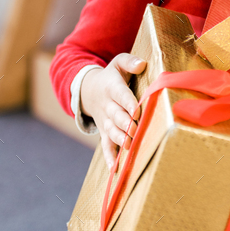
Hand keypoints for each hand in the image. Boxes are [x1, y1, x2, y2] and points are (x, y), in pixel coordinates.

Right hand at [81, 54, 146, 168]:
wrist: (88, 90)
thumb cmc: (110, 76)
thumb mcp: (117, 63)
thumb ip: (129, 62)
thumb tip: (142, 64)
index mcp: (111, 88)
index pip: (120, 95)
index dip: (128, 103)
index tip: (136, 110)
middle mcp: (107, 106)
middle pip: (116, 116)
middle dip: (126, 124)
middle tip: (136, 130)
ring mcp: (104, 121)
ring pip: (111, 131)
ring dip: (120, 139)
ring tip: (129, 146)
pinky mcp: (104, 133)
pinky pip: (105, 146)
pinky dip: (109, 157)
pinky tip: (115, 168)